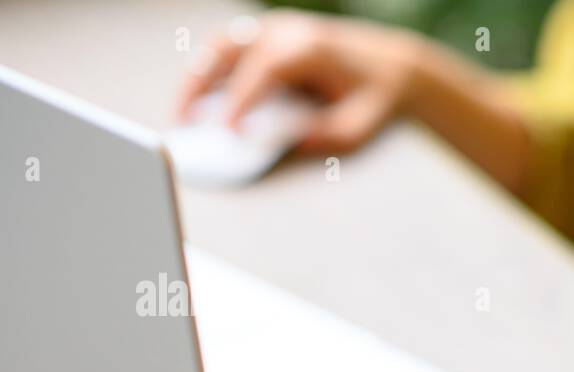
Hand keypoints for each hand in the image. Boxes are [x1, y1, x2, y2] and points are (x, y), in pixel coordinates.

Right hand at [176, 10, 425, 152]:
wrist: (392, 66)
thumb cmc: (375, 99)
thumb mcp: (360, 127)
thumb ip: (325, 136)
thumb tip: (286, 143)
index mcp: (308, 49)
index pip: (262, 72)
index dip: (241, 102)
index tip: (226, 131)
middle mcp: (287, 31)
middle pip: (227, 50)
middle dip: (200, 85)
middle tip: (181, 122)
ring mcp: (275, 27)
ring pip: (221, 46)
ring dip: (197, 77)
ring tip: (181, 114)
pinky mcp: (269, 32)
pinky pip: (229, 48)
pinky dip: (210, 71)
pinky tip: (200, 102)